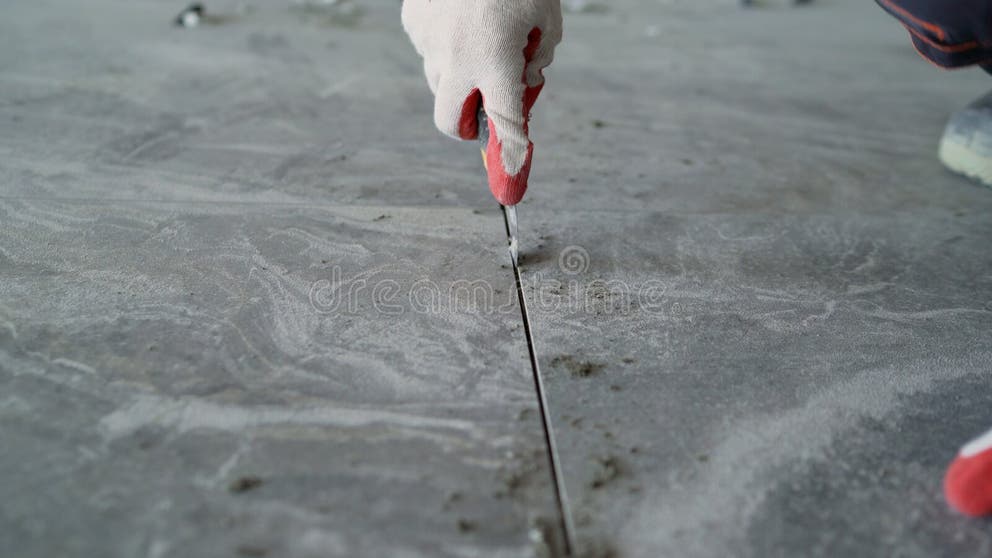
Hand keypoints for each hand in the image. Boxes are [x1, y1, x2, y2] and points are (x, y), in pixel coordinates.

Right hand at [402, 0, 561, 204]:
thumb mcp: (547, 19)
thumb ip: (537, 60)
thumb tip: (522, 84)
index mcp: (496, 59)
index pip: (505, 123)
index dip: (510, 154)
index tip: (512, 181)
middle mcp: (457, 57)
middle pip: (450, 122)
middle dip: (467, 127)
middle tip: (485, 113)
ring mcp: (428, 40)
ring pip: (440, 83)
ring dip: (460, 78)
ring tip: (481, 36)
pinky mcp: (412, 21)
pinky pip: (429, 49)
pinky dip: (447, 45)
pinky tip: (462, 14)